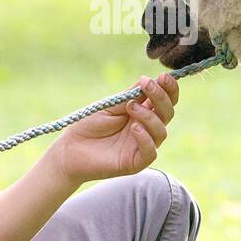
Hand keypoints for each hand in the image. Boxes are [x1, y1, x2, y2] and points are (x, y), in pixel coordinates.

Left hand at [51, 73, 179, 184]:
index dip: (169, 89)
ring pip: (161, 132)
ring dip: (149, 116)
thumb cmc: (89, 125)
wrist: (70, 148)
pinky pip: (150, 152)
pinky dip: (146, 139)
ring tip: (130, 107)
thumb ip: (131, 94)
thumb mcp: (111, 104)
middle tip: (147, 86)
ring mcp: (142, 146)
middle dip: (161, 98)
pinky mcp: (135, 163)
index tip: (163, 77)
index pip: (165, 100)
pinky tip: (134, 128)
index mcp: (143, 112)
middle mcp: (147, 128)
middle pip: (167, 113)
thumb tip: (150, 80)